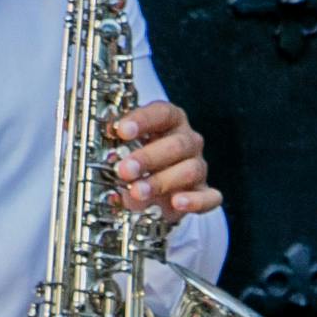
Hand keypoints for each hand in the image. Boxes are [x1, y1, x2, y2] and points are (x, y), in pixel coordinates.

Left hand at [112, 99, 222, 227]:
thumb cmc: (139, 164)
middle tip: (124, 170)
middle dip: (148, 158)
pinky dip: (194, 201)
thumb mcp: (125, 153)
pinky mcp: (204, 194)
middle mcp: (188, 141)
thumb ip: (118, 151)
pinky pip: (208, 197)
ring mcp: (198, 167)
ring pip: (190, 170)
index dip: (142, 120)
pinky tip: (177, 203)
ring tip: (138, 192)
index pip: (162, 113)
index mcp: (170, 122)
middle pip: (177, 144)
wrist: (154, 194)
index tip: (122, 131)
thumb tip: (108, 160)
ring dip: (162, 182)